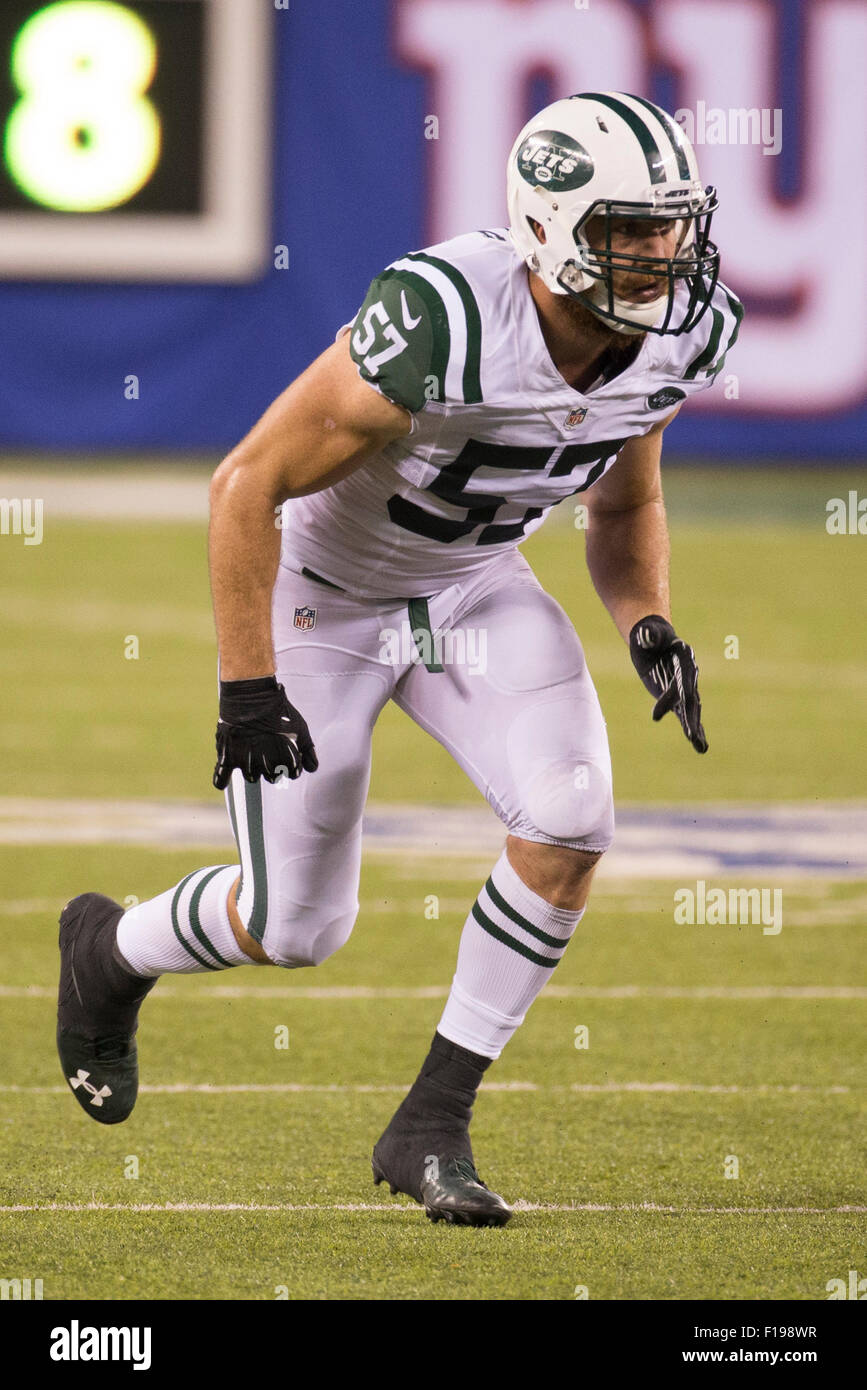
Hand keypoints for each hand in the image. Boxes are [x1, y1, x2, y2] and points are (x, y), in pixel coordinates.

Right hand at [213, 676, 318, 788]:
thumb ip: (308, 751)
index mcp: (286, 761)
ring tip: (252, 748)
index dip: (291, 763)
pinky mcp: (228, 757)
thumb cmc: (279, 711)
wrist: (252, 696)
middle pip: (272, 777)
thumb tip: (312, 768)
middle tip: (268, 747)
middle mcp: (267, 766)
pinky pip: (221, 777)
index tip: (286, 751)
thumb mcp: (301, 729)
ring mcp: (246, 763)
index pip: (292, 774)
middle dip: (273, 766)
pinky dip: (221, 780)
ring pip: (251, 777)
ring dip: (253, 767)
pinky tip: (223, 781)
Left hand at [629, 615, 707, 753]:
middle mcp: (689, 675)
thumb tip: (645, 636)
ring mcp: (685, 687)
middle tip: (691, 737)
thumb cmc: (647, 633)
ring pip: (691, 711)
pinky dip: (691, 728)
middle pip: (690, 700)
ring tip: (701, 748)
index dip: (669, 699)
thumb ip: (649, 635)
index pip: (679, 683)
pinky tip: (698, 744)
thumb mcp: (646, 633)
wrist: (653, 638)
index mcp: (685, 660)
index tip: (655, 716)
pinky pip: (685, 714)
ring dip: (696, 729)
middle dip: (690, 719)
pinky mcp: (677, 696)